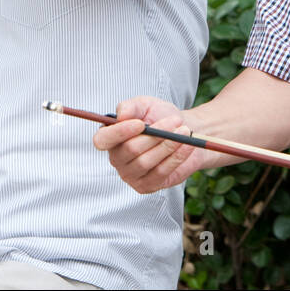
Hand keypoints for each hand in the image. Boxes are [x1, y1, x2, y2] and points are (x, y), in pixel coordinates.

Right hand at [92, 96, 209, 194]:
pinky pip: (160, 173)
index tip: (141, 124)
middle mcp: (116, 158)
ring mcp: (130, 175)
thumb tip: (121, 115)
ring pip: (146, 162)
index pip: (102, 140)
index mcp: (110, 137)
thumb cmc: (160, 117)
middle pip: (130, 150)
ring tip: (185, 131)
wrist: (184, 131)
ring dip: (168, 145)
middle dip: (155, 135)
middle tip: (175, 122)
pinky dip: (176, 158)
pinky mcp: (147, 186)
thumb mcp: (146, 105)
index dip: (120, 132)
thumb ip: (131, 107)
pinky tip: (186, 145)